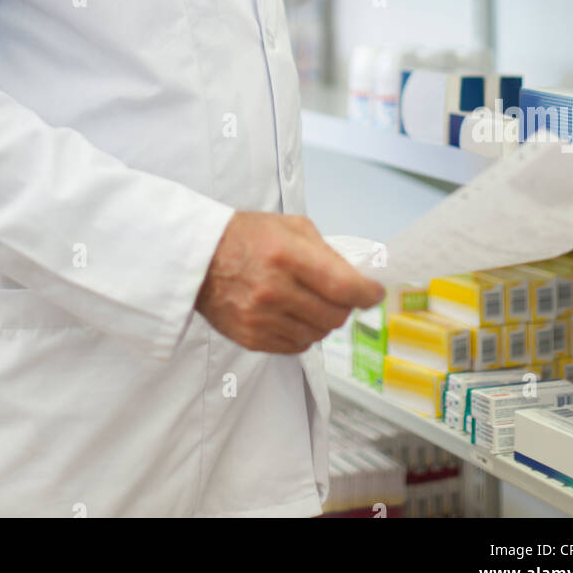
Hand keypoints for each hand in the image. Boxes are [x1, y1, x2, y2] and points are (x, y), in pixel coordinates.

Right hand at [195, 212, 383, 353]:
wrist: (199, 258)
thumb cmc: (246, 237)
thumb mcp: (290, 226)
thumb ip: (326, 251)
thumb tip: (357, 278)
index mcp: (286, 255)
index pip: (343, 286)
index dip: (367, 293)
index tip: (374, 293)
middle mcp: (274, 289)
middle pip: (335, 315)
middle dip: (345, 306)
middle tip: (340, 294)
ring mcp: (261, 318)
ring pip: (318, 335)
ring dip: (323, 320)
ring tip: (309, 301)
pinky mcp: (251, 338)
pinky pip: (296, 346)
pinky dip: (303, 333)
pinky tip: (292, 313)